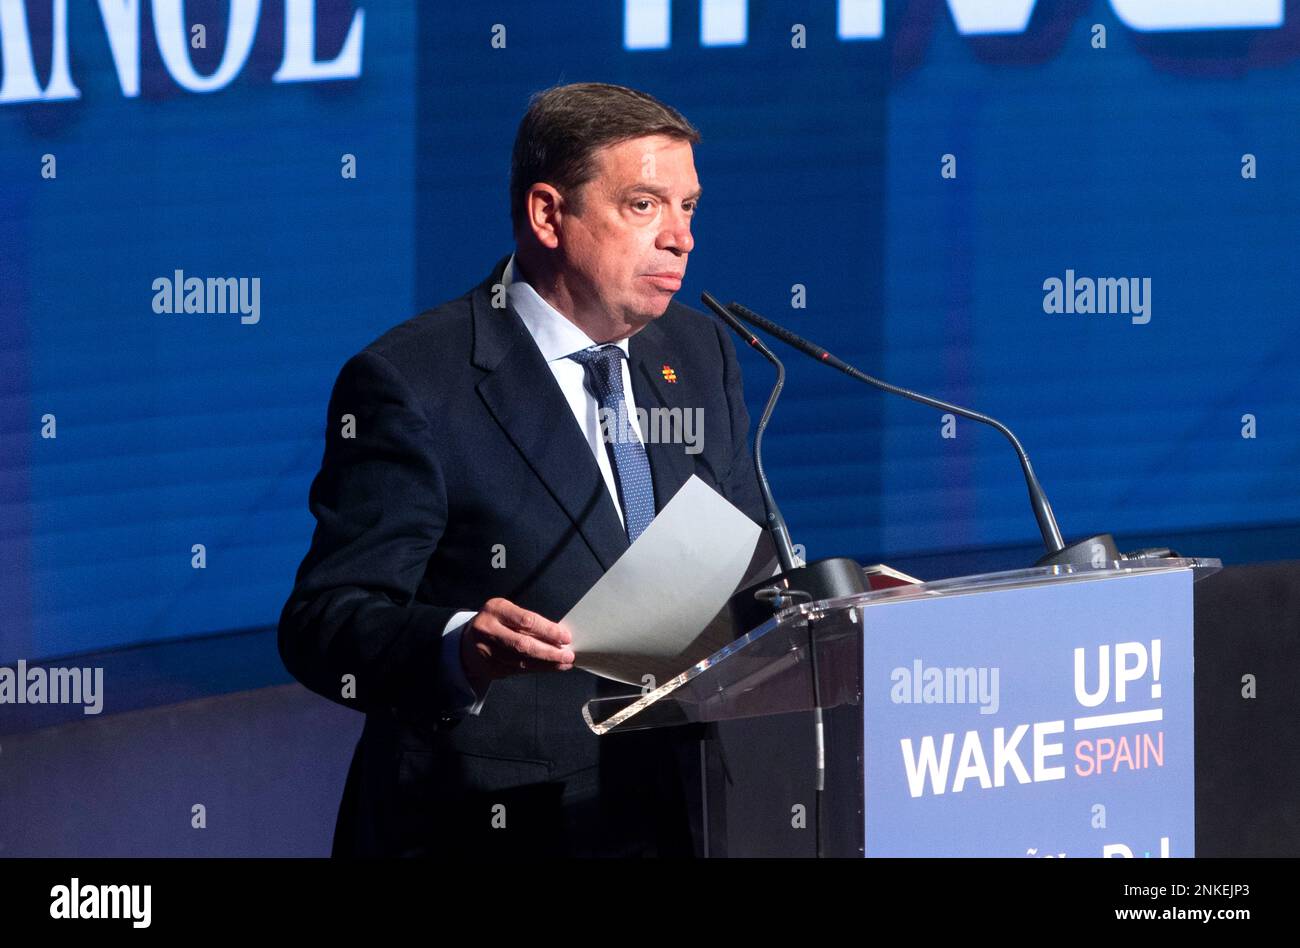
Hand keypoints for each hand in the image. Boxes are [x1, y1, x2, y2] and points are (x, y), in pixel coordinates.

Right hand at [459, 597, 574, 689]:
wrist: (467, 641)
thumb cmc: (495, 623)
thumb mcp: (508, 612)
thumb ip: (528, 622)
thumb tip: (558, 635)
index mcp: (495, 609)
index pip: (526, 621)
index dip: (548, 631)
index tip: (565, 637)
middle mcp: (488, 629)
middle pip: (523, 644)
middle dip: (549, 652)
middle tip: (568, 655)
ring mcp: (486, 650)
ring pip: (521, 661)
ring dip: (546, 664)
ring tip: (563, 663)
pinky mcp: (489, 667)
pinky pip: (517, 670)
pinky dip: (535, 669)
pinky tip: (548, 668)